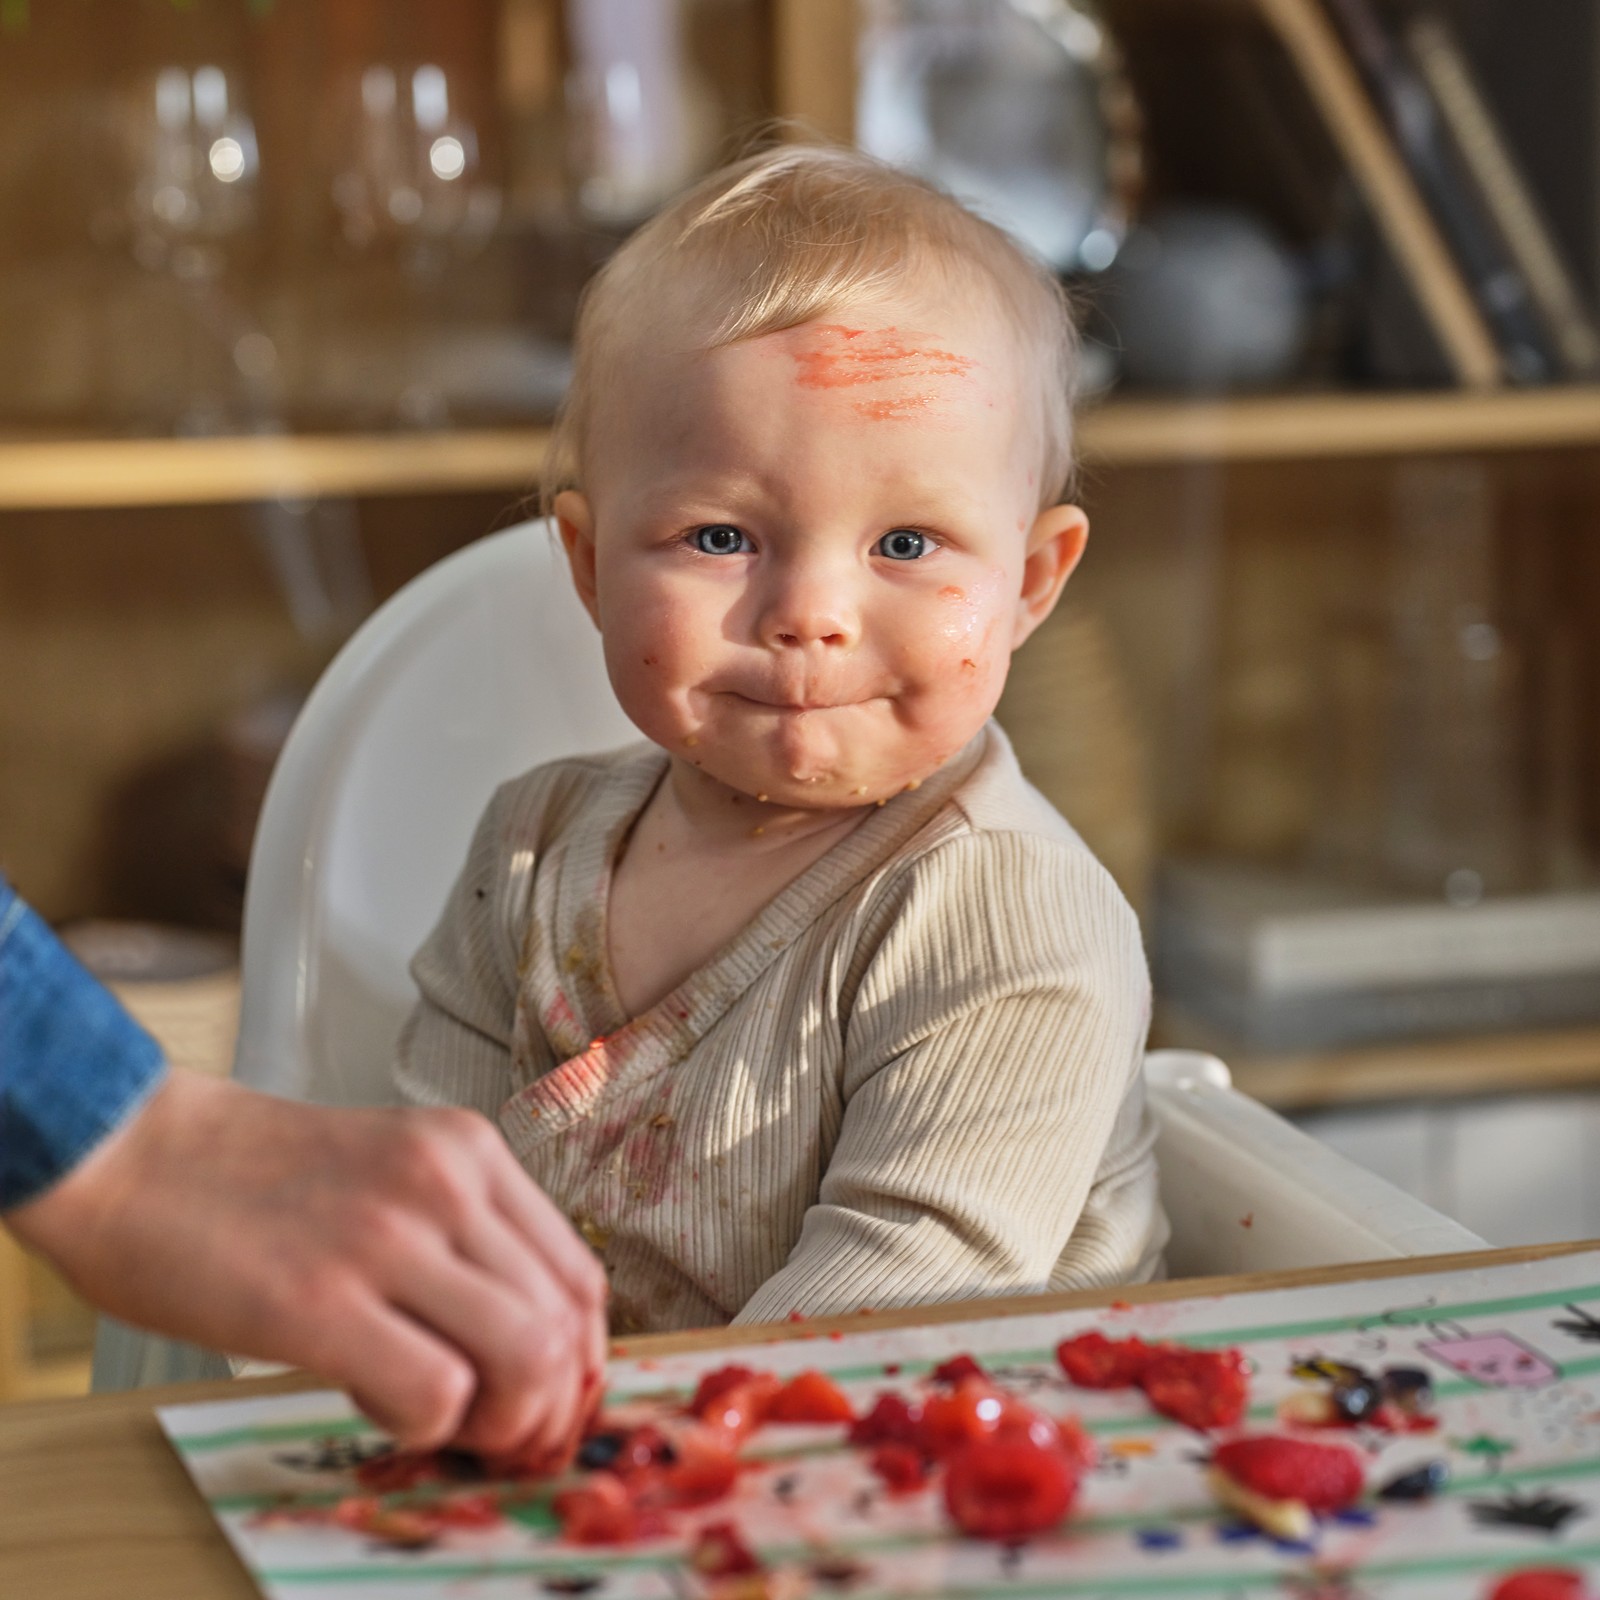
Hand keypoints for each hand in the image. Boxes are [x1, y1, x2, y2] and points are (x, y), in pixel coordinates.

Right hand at [6, 1070, 607, 1456]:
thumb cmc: (252, 1177)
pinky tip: (373, 1402)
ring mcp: (388, 1236)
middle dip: (544, 1406)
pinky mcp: (319, 1300)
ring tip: (439, 1419)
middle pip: (564, 1323)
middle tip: (494, 1435)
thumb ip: (458, 1234)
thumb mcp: (390, 1169)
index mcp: (470, 1150)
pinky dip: (423, 1428)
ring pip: (524, 1358)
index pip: (579, 1275)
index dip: (576, 1359)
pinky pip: (435, 1394)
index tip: (542, 1401)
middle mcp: (447, 1182)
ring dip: (495, 1421)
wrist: (131, 1152)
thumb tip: (518, 1345)